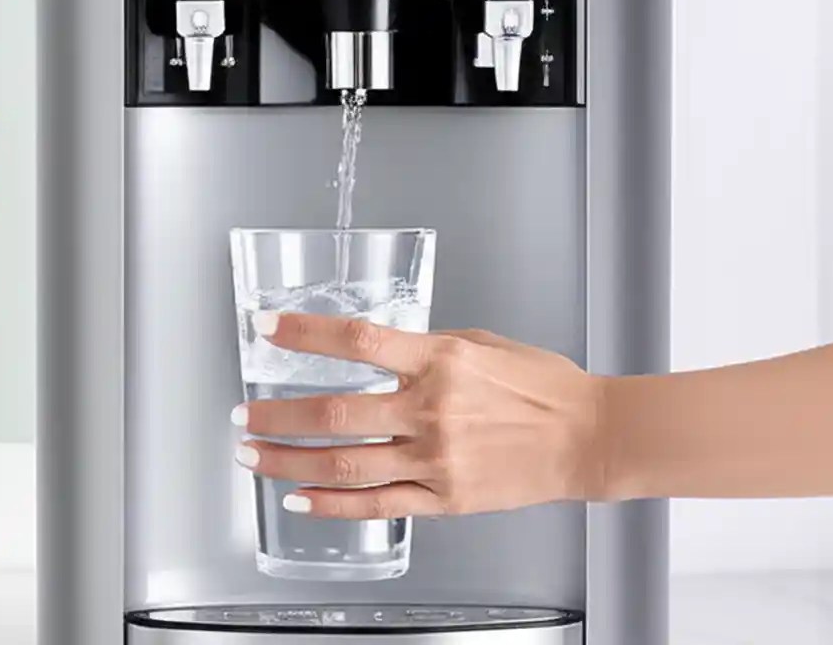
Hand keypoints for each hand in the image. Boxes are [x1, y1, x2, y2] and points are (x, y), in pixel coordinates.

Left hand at [232, 312, 608, 518]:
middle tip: (243, 416)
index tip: (266, 328)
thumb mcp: (481, 344)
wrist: (588, 437)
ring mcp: (436, 460)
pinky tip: (298, 498)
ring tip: (254, 457)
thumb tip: (378, 350)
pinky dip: (330, 505)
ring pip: (343, 464)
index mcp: (441, 361)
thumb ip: (425, 349)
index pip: (357, 340)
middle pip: (334, 411)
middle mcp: (432, 409)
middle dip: (277, 415)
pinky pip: (375, 505)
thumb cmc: (542, 387)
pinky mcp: (445, 499)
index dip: (304, 333)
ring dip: (288, 461)